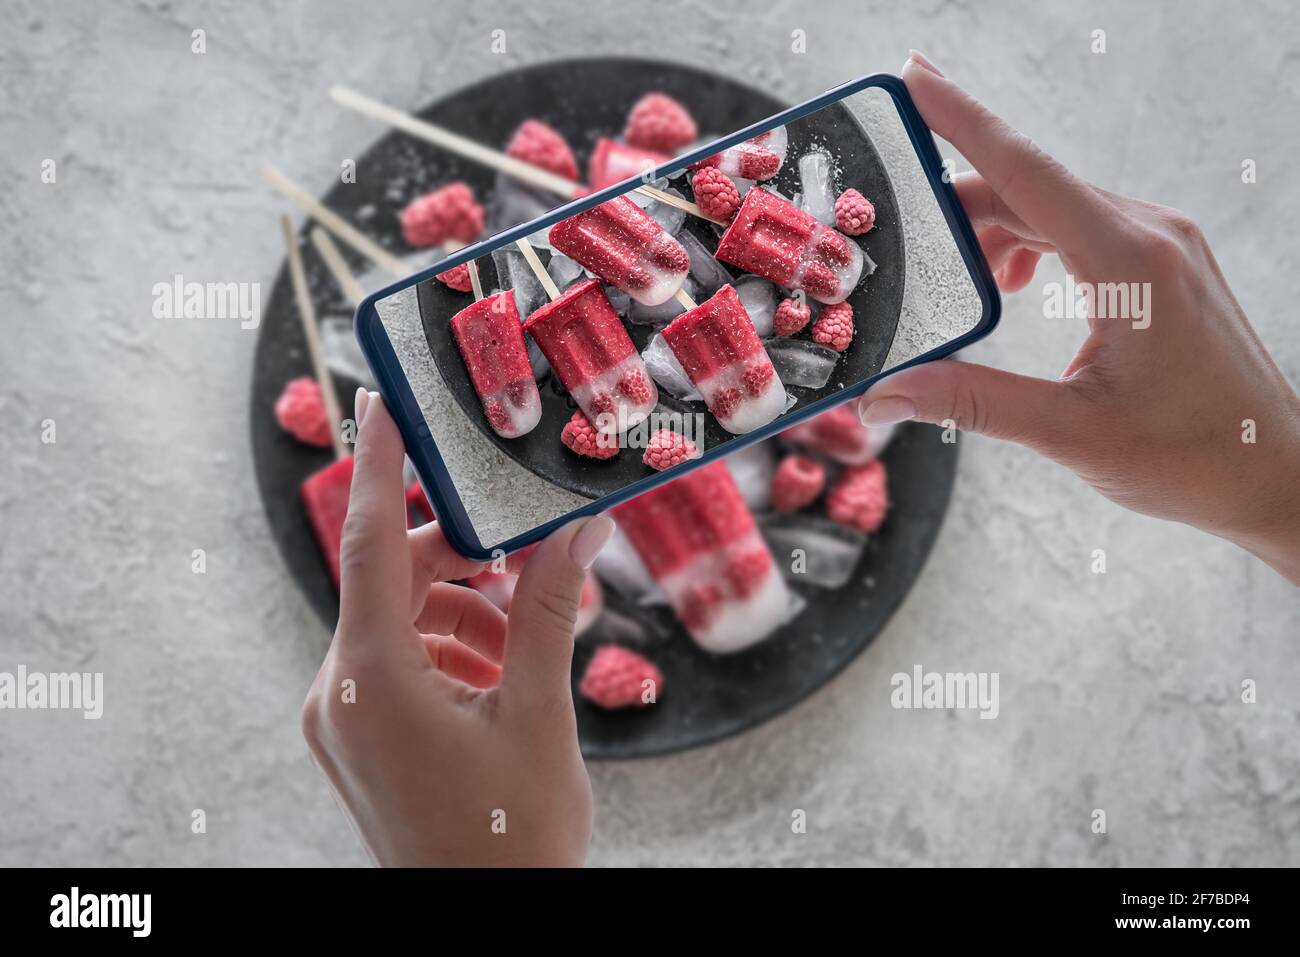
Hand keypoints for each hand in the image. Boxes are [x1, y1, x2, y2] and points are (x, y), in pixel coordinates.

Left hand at [301, 388, 612, 865]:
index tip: (384, 400)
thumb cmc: (512, 841)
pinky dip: (449, 648)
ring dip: (465, 611)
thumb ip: (549, 610)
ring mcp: (338, 719)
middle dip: (464, 559)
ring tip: (527, 639)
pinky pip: (396, 660)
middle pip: (393, 579)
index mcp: (370, 679)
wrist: (484, 926)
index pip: (371, 541)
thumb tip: (579, 530)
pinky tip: (502, 672)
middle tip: (529, 554)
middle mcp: (336, 692)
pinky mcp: (354, 736)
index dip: (382, 464)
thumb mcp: (540, 713)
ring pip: (398, 620)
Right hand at [860, 52, 1299, 582]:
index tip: (913, 77)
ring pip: (1054, 205)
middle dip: (959, 209)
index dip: (962, 119)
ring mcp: (1163, 243)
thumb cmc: (1192, 456)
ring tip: (964, 284)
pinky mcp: (1165, 261)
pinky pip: (1082, 225)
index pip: (1026, 171)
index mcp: (1131, 262)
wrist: (1272, 473)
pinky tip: (1015, 285)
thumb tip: (888, 394)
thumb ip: (973, 402)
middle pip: (1029, 188)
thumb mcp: (1070, 433)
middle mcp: (1152, 234)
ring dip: (995, 231)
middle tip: (905, 243)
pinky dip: (1032, 242)